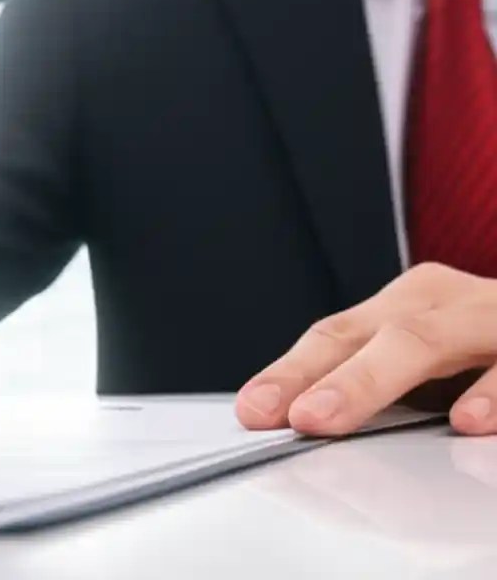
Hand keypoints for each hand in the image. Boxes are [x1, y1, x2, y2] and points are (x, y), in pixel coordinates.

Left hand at [236, 262, 496, 436]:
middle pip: (387, 333)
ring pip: (440, 339)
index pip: (339, 334)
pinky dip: (496, 393)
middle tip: (294, 418)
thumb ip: (375, 382)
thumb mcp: (428, 358)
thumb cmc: (489, 347)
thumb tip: (293, 417)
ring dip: (384, 378)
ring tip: (334, 415)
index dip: (292, 371)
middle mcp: (458, 303)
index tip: (254, 411)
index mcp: (415, 303)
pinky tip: (469, 422)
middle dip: (335, 377)